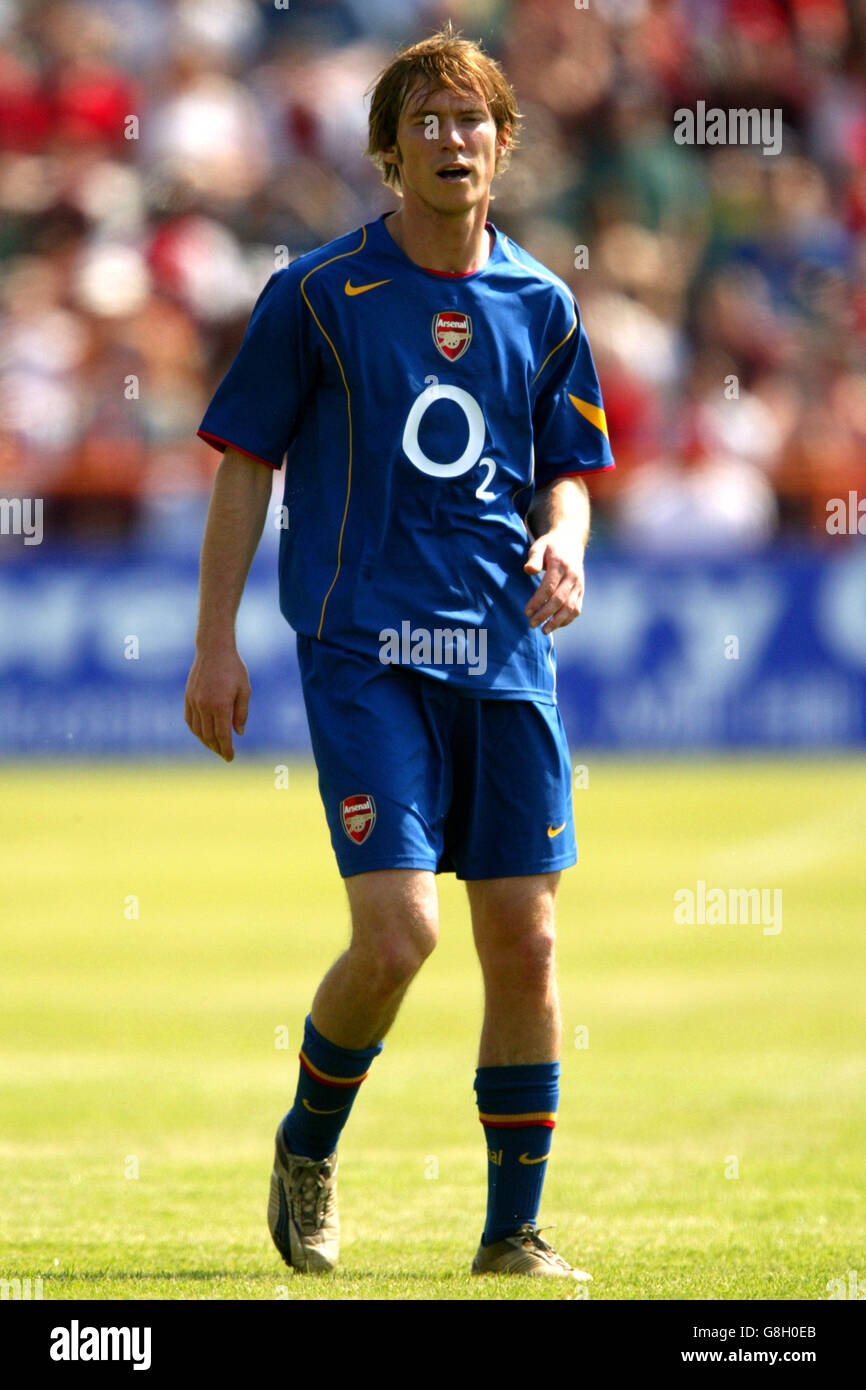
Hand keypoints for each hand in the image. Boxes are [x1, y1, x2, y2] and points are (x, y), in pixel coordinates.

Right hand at [184, 645, 250, 761]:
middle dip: (217, 749)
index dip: (226, 749)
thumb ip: (241, 713)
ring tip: (216, 747)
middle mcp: (204, 705)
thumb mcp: (244, 690)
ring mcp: (194, 701)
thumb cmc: (234, 669)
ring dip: (206, 742)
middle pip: (209, 736)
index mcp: (220, 705)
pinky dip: (196, 731)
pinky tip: (203, 734)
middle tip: (225, 755)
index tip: (230, 758)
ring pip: (198, 730)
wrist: (214, 650)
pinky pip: (190, 720)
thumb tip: (238, 734)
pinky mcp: (188, 697)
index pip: (222, 735)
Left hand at [523, 527, 585, 633]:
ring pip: (570, 607)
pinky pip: (576, 609)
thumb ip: (534, 558)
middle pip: (560, 600)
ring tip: (544, 630)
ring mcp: (579, 585)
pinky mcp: (581, 591)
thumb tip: (528, 570)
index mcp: (561, 565)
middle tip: (531, 624)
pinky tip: (554, 625)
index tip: (526, 612)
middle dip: (545, 614)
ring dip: (557, 621)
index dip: (537, 601)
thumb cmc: (550, 546)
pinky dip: (566, 619)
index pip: (549, 587)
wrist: (570, 542)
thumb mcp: (539, 546)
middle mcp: (573, 576)